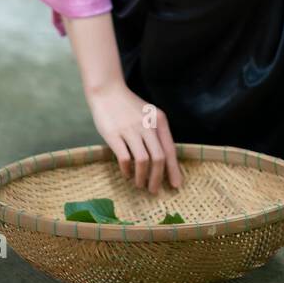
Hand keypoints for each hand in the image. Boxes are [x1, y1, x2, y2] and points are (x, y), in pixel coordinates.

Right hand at [87, 81, 183, 195]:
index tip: (176, 185)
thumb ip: (156, 133)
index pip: (170, 150)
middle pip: (159, 158)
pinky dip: (127, 170)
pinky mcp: (114, 134)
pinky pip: (124, 158)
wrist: (107, 91)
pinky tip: (126, 174)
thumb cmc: (129, 107)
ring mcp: (130, 130)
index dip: (174, 170)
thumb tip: (163, 161)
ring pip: (143, 160)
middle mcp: (147, 125)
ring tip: (140, 185)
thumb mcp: (149, 115)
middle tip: (154, 190)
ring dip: (142, 177)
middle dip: (158, 178)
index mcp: (159, 120)